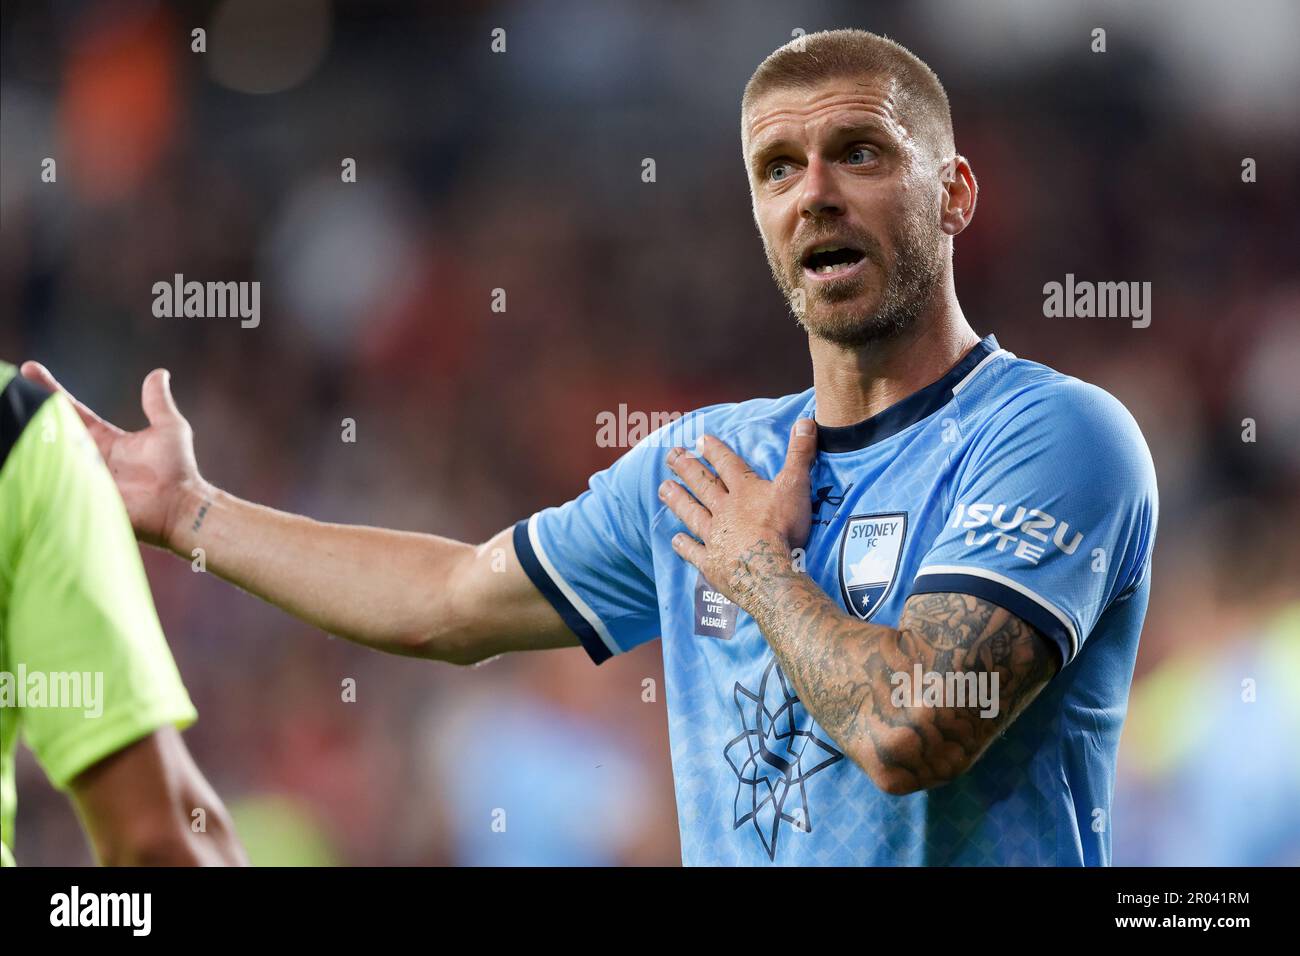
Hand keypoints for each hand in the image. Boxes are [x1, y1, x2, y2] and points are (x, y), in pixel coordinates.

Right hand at [20, 362, 204, 550]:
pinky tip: (21, 453)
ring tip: (8, 412)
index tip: (29, 368)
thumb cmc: (177, 469)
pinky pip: (56, 482)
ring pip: (49, 454)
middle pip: (53, 430)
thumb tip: (158, 372)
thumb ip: (158, 402)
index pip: (72, 410)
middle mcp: (91, 456)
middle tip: (8, 390)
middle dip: (30, 412)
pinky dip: (41, 471)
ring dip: (30, 437)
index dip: (50, 390)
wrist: (180, 506)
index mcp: (105, 439)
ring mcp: (85, 476)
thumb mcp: (168, 428)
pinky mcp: (84, 495)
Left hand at [659, 418, 816, 609]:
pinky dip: (685, 546)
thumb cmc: (782, 526)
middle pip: (703, 485)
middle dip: (687, 468)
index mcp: (744, 490)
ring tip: (663, 489)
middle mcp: (725, 510)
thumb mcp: (796, 485)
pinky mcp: (712, 562)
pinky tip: (676, 540)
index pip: (727, 464)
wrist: (766, 568)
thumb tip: (806, 421)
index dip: (714, 450)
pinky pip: (695, 552)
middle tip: (670, 456)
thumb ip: (799, 454)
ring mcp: (715, 536)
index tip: (699, 439)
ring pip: (692, 513)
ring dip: (678, 500)